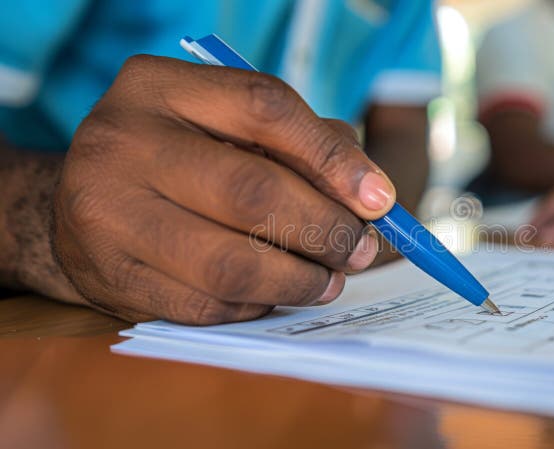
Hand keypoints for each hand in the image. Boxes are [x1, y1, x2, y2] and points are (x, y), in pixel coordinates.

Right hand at [53, 55, 395, 323]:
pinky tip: (276, 294)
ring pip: (230, 264)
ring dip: (299, 280)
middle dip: (325, 230)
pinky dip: (258, 305)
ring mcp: (106, 213)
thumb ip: (301, 145)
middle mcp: (122, 142)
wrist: (84, 200)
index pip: (264, 107)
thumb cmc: (182, 157)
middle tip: (357, 249)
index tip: (380, 199)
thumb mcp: (229, 124)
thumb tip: (372, 199)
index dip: (333, 158)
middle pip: (252, 191)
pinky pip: (206, 305)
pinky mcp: (110, 276)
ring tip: (327, 280)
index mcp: (159, 87)